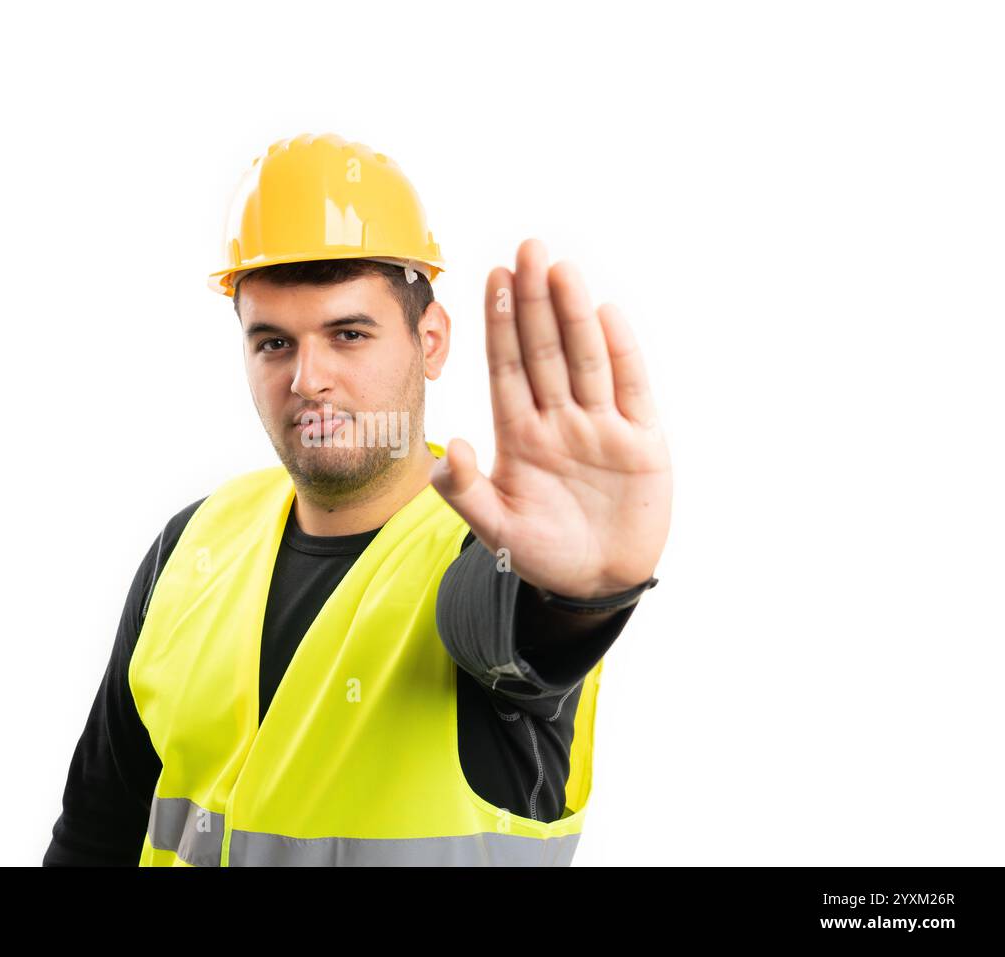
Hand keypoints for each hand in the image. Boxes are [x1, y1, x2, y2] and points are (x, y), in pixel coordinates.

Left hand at [430, 239, 671, 599]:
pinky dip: (621, 353)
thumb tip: (450, 450)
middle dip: (535, 301)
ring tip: (561, 269)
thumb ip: (467, 492)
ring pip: (584, 359)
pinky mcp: (640, 442)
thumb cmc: (542, 555)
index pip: (507, 366)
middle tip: (529, 248)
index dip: (500, 322)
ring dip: (573, 314)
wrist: (595, 584)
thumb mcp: (497, 528)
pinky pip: (630, 389)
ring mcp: (600, 427)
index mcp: (520, 434)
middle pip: (545, 349)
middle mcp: (559, 420)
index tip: (493, 275)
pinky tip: (607, 314)